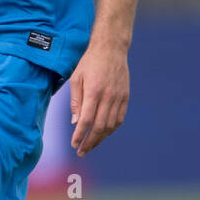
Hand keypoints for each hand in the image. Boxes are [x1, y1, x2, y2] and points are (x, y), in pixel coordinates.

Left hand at [69, 40, 128, 156]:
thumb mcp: (76, 78)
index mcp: (93, 91)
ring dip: (100, 138)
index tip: (74, 144)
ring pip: (110, 125)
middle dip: (89, 142)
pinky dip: (111, 129)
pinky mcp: (125, 96)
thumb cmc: (89, 62)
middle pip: (99, 127)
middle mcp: (108, 96)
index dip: (79, 135)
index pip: (86, 120)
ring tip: (91, 145)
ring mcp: (119, 97)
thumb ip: (76, 101)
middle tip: (81, 151)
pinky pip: (119, 118)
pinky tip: (103, 134)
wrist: (111, 48)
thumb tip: (75, 123)